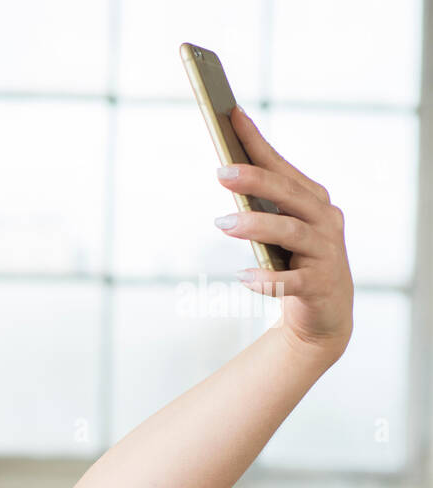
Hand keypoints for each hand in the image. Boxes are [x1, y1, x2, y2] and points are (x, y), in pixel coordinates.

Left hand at [214, 105, 353, 359]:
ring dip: (256, 227)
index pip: (281, 166)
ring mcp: (325, 253)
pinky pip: (292, 282)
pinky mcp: (318, 286)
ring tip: (222, 224)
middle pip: (289, 195)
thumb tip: (226, 171)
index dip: (257, 142)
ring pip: (291, 233)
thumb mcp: (280, 227)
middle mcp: (324, 221)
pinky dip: (268, 279)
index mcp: (312, 200)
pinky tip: (243, 277)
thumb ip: (261, 203)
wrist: (325, 312)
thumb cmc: (295, 260)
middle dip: (256, 180)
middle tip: (221, 172)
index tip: (231, 116)